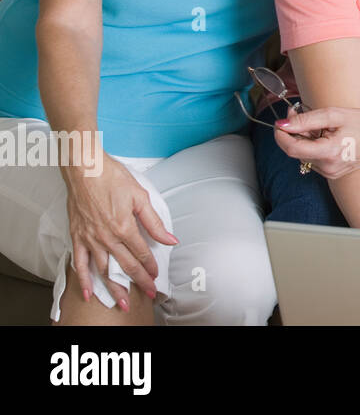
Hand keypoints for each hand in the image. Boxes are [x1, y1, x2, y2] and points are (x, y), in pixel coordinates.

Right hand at [63, 155, 176, 311]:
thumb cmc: (112, 178)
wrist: (85, 170)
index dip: (150, 267)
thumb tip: (169, 239)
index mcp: (124, 227)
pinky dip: (84, 279)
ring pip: (104, 270)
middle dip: (139, 282)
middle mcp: (106, 237)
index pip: (141, 254)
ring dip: (114, 288)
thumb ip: (154, 222)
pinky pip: (79, 263)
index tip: (156, 276)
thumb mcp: (140, 197)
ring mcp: (90, 239)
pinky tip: (89, 292)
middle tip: (148, 294)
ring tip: (122, 302)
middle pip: (125, 266)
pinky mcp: (77, 236)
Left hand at [274, 105, 359, 178]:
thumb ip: (306, 119)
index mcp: (328, 153)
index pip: (292, 148)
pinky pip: (312, 160)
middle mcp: (327, 168)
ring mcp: (329, 173)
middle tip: (296, 112)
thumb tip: (282, 124)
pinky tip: (323, 136)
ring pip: (303, 156)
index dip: (281, 135)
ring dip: (302, 139)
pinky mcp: (331, 174)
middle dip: (292, 132)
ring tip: (316, 124)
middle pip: (296, 151)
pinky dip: (312, 146)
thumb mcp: (334, 115)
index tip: (280, 121)